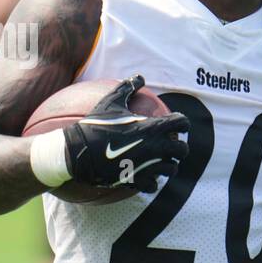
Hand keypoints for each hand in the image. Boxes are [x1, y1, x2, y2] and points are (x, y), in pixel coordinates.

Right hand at [64, 75, 188, 192]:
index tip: (177, 126)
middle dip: (179, 148)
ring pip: (172, 170)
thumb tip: (139, 76)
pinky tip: (144, 178)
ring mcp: (148, 165)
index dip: (182, 123)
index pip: (182, 123)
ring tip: (159, 163)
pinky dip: (151, 183)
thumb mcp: (110, 102)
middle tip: (170, 147)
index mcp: (152, 127)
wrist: (78, 152)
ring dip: (167, 166)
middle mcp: (156, 147)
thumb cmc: (94, 125)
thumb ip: (127, 88)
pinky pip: (154, 186)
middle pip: (183, 150)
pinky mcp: (138, 181)